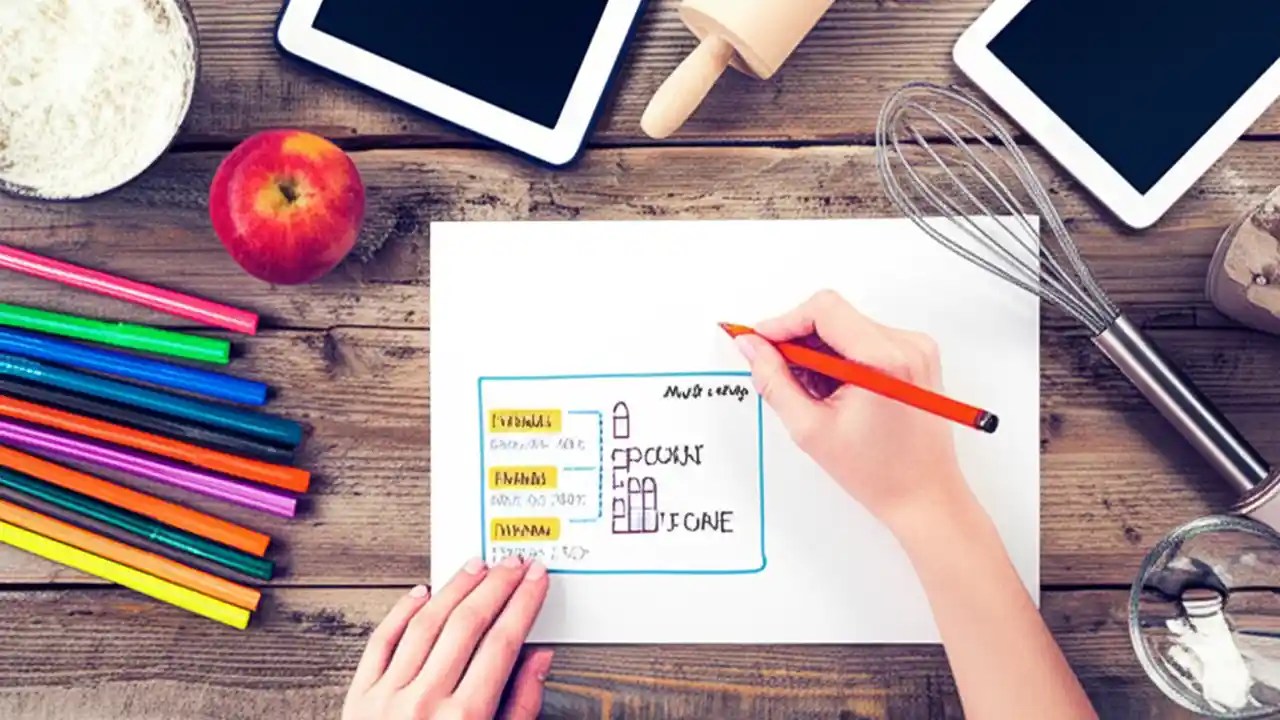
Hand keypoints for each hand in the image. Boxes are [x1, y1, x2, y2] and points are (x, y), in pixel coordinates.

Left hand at [343, 556, 552, 719]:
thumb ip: (521, 706)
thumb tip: (538, 659)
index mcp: (466, 719)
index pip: (503, 641)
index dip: (524, 603)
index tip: (537, 581)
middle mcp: (425, 703)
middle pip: (467, 623)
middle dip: (497, 586)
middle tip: (515, 565)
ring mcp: (387, 698)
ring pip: (426, 623)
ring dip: (455, 588)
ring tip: (476, 567)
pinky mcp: (358, 699)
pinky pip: (382, 642)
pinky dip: (402, 612)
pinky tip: (421, 594)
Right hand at [734, 290, 971, 533]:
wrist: (924, 496)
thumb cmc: (878, 473)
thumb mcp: (811, 429)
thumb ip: (774, 380)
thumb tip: (751, 347)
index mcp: (885, 360)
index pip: (824, 310)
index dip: (784, 322)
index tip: (759, 340)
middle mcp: (907, 346)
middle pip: (835, 316)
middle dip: (799, 342)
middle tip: (780, 374)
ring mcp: (916, 349)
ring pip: (848, 327)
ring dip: (820, 352)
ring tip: (815, 394)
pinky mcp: (916, 356)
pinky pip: (866, 339)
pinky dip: (841, 358)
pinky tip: (836, 392)